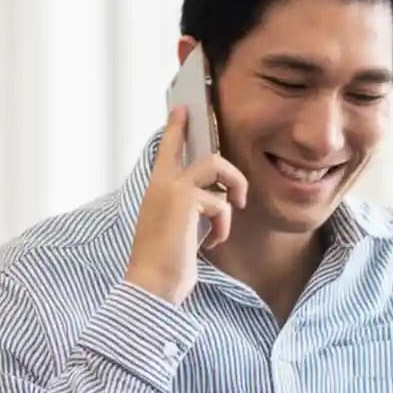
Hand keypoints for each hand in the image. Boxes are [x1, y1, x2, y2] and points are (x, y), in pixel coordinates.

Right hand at [124, 105, 248, 303]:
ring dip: (233, 190)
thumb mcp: (177, 227)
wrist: (152, 283)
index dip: (176, 127)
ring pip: (216, 167)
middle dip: (232, 173)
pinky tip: (213, 241)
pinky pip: (221, 203)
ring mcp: (174, 189)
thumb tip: (218, 198)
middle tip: (240, 197)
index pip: (166, 149)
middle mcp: (162, 183)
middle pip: (207, 156)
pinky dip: (223, 225)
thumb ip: (190, 207)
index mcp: (156, 188)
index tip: (182, 108)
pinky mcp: (186, 201)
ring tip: (234, 211)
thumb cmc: (166, 261)